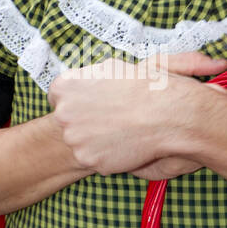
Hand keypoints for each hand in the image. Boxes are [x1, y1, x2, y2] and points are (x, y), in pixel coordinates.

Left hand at [48, 51, 226, 175]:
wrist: (167, 113)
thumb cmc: (145, 86)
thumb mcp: (113, 67)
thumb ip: (90, 76)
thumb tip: (84, 81)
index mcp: (65, 86)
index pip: (58, 97)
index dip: (78, 101)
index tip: (94, 104)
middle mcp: (62, 113)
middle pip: (66, 121)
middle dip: (84, 122)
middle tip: (112, 119)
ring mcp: (74, 139)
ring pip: (80, 142)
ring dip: (96, 140)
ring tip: (122, 131)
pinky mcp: (88, 159)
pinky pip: (94, 158)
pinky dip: (108, 155)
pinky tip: (126, 144)